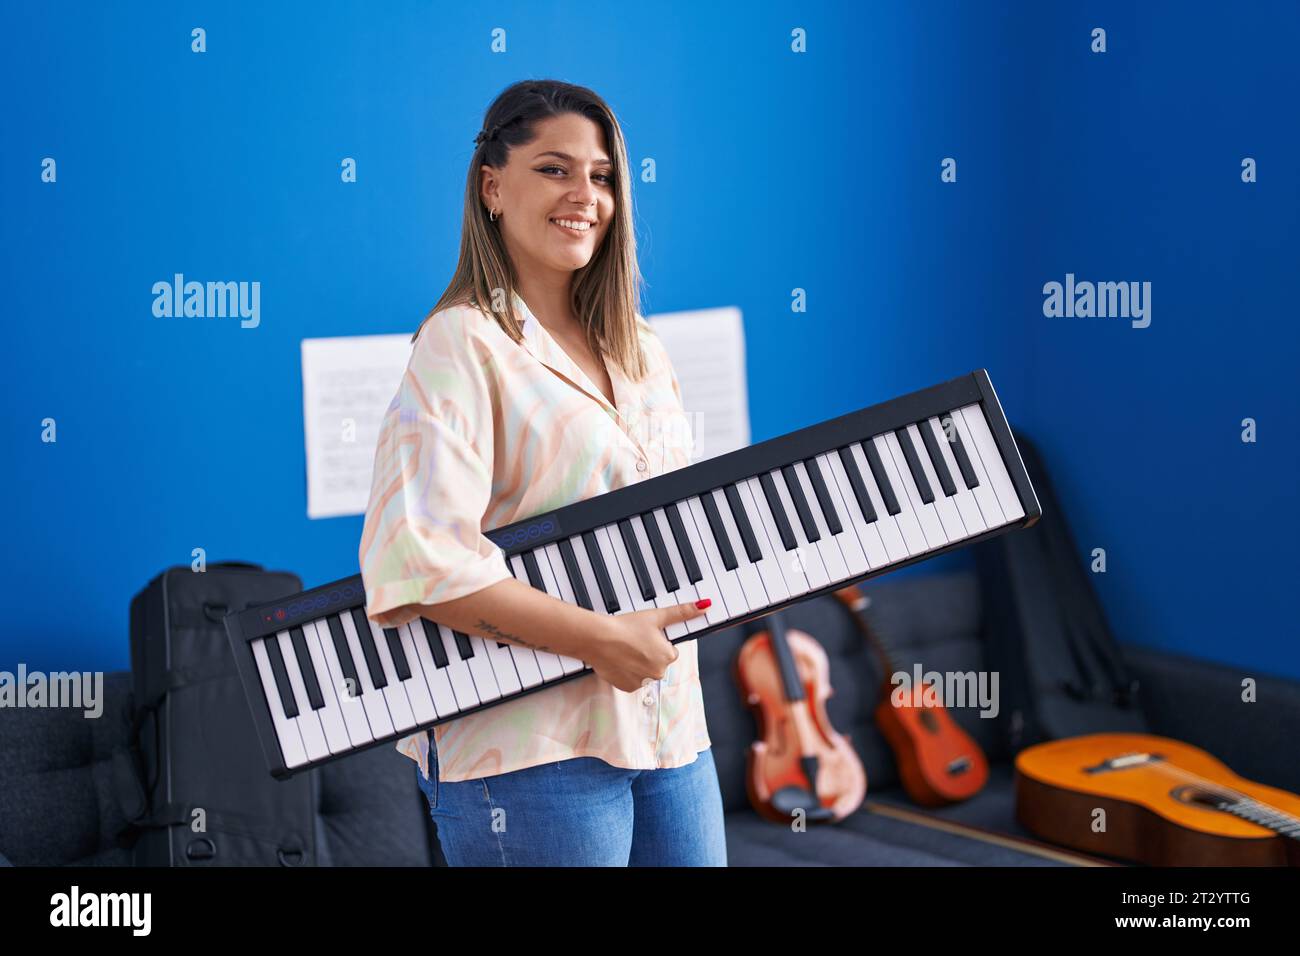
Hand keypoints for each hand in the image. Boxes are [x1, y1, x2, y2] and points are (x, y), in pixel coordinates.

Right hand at [588, 600, 710, 691]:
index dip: (657, 642)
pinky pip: (632, 681)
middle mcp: (658, 672)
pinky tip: (619, 661)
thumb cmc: (626, 627)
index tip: (645, 636)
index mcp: (668, 655)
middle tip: (633, 642)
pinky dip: (627, 673)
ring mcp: (642, 682)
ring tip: (625, 650)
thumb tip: (703, 606)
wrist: (598, 639)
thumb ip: (681, 612)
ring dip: (638, 664)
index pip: (669, 651)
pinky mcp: (628, 688)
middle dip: (648, 654)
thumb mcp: (656, 616)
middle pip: (657, 663)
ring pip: (645, 672)